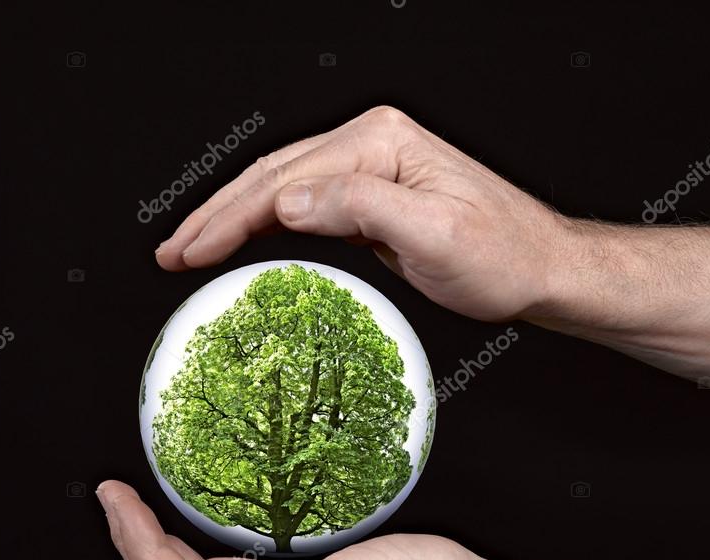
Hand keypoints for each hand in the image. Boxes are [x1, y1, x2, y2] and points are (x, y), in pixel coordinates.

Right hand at [154, 105, 572, 323]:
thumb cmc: (502, 253)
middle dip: (215, 215)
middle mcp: (370, 147)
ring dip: (231, 220)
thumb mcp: (436, 233)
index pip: (284, 180)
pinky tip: (242, 244)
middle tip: (170, 252)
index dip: (229, 218)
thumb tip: (290, 202)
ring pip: (280, 191)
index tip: (189, 251)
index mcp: (380, 143)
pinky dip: (266, 227)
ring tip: (189, 249)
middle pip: (271, 176)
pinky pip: (304, 210)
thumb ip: (361, 209)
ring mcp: (369, 172)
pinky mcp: (372, 201)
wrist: (538, 267)